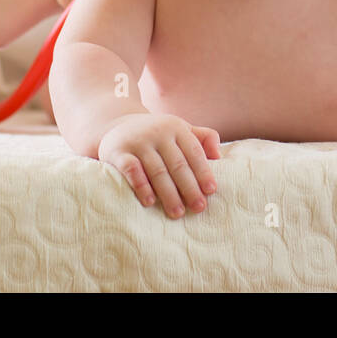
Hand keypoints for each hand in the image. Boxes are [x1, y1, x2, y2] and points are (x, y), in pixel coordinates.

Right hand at [98, 113, 219, 217]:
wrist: (117, 124)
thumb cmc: (158, 134)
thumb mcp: (180, 129)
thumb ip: (203, 138)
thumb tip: (219, 155)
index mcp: (176, 127)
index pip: (193, 152)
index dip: (203, 172)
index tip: (211, 191)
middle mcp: (158, 132)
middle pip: (177, 164)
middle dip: (189, 187)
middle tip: (198, 207)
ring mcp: (138, 142)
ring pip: (157, 170)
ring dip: (168, 193)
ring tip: (177, 213)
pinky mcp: (119, 152)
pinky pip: (131, 170)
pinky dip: (141, 186)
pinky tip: (150, 202)